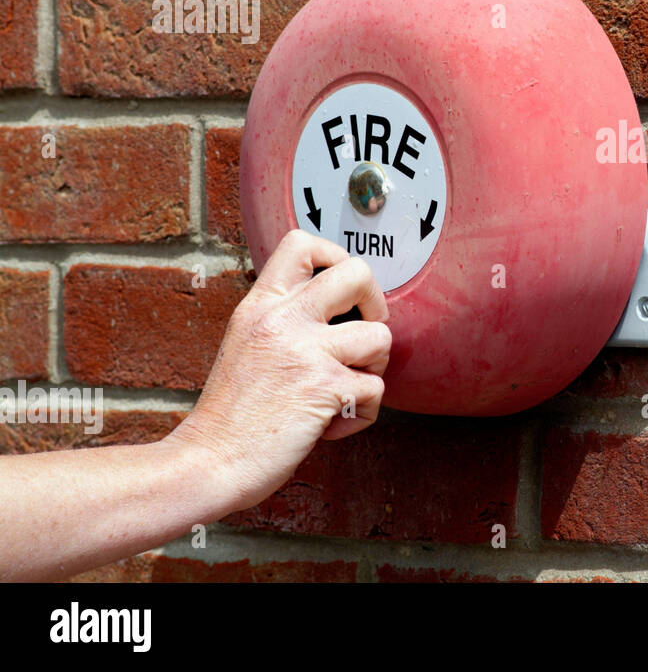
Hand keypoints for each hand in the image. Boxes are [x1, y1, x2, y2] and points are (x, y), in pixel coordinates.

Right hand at [168, 229, 390, 514]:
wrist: (208, 463)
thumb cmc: (230, 415)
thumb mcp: (245, 343)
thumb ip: (283, 320)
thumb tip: (336, 309)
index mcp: (260, 305)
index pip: (302, 243)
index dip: (336, 258)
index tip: (342, 293)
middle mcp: (282, 320)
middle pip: (358, 273)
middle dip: (375, 304)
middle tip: (361, 336)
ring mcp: (305, 352)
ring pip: (380, 337)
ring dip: (372, 369)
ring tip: (342, 390)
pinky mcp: (325, 388)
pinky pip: (375, 391)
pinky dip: (361, 415)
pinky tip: (330, 425)